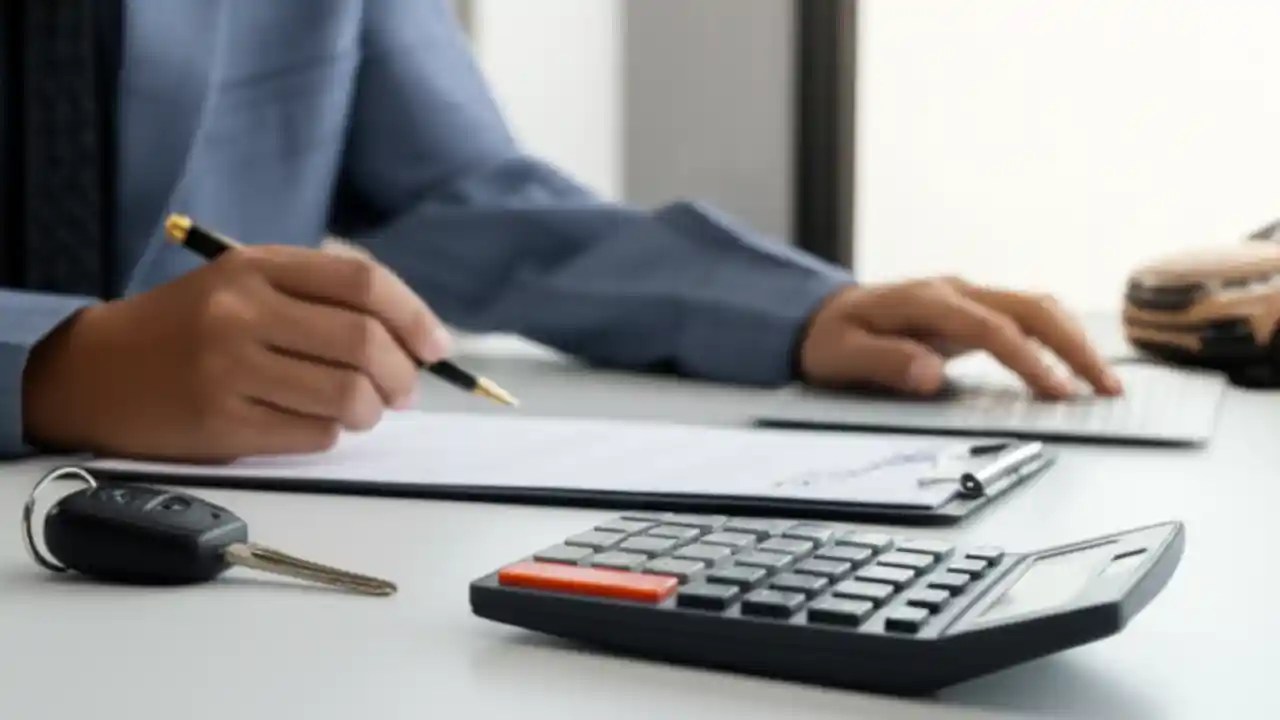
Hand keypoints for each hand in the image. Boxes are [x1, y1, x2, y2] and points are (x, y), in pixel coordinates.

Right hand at [22, 245, 450, 460]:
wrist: (94, 370)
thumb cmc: (189, 326)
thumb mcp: (246, 284)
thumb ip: (321, 297)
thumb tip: (414, 340)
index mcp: (256, 266)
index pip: (363, 282)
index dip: (414, 316)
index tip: (436, 346)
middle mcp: (243, 311)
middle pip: (364, 342)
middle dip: (403, 373)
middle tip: (405, 389)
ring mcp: (229, 368)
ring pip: (347, 395)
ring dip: (372, 410)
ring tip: (364, 410)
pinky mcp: (221, 422)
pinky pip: (314, 434)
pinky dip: (334, 433)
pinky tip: (318, 423)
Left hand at [798, 277, 1122, 398]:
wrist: (819, 316)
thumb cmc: (829, 339)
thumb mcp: (840, 356)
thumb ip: (884, 362)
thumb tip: (932, 374)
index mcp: (925, 301)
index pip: (989, 327)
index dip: (1026, 358)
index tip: (1055, 391)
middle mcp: (954, 291)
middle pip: (1029, 307)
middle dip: (1072, 345)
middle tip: (1105, 387)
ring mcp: (967, 297)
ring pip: (1036, 307)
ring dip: (1073, 340)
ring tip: (1103, 382)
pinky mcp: (973, 310)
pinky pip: (1026, 317)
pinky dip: (1058, 338)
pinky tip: (1076, 365)